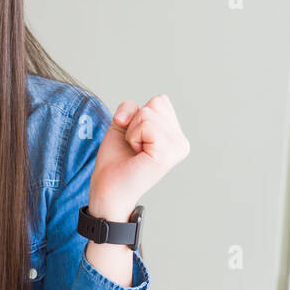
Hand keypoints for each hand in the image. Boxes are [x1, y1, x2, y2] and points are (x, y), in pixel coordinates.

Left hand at [87, 94, 190, 219]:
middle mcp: (181, 142)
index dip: (138, 116)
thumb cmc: (116, 161)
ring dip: (133, 131)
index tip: (136, 139)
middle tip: (134, 147)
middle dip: (135, 122)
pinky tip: (137, 154)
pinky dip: (133, 136)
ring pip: (149, 112)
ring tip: (135, 152)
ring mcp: (176, 147)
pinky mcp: (166, 153)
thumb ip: (132, 108)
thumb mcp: (123, 124)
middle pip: (156, 103)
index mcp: (175, 136)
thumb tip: (141, 112)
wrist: (108, 189)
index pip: (159, 101)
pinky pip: (146, 123)